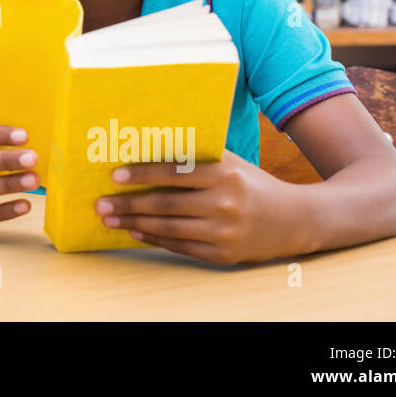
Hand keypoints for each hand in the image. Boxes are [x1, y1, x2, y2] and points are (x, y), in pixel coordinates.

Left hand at [96, 150, 308, 264]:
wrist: (295, 219)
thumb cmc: (252, 183)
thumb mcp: (230, 162)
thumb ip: (196, 153)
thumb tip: (150, 142)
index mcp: (224, 174)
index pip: (173, 172)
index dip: (141, 174)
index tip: (114, 175)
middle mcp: (224, 203)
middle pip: (165, 205)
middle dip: (128, 204)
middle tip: (100, 204)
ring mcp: (224, 232)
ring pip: (168, 229)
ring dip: (134, 224)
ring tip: (111, 219)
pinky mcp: (224, 254)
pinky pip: (180, 247)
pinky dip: (155, 240)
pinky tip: (137, 232)